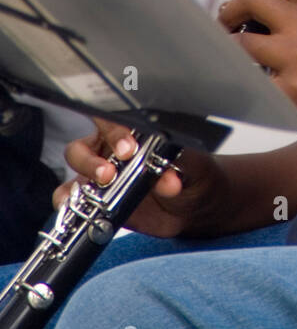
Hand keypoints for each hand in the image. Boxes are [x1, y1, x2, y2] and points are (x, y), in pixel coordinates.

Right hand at [58, 118, 226, 238]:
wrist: (195, 207)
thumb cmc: (194, 175)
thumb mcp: (195, 166)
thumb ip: (182, 166)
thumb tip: (168, 178)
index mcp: (135, 132)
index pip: (113, 120)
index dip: (114, 131)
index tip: (128, 149)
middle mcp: (112, 149)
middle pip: (84, 145)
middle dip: (91, 159)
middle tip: (110, 174)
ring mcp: (101, 175)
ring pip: (75, 170)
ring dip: (82, 180)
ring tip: (99, 191)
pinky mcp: (96, 200)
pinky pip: (72, 198)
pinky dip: (69, 202)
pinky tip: (78, 208)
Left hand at [219, 0, 296, 148]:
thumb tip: (273, 11)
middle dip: (231, 10)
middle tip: (229, 22)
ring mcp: (296, 57)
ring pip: (240, 42)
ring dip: (233, 48)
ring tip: (238, 57)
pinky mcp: (288, 90)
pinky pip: (250, 80)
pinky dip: (247, 82)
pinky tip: (255, 86)